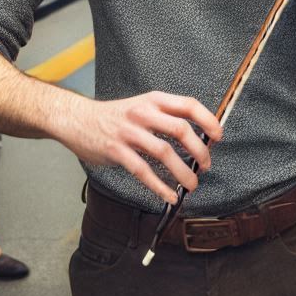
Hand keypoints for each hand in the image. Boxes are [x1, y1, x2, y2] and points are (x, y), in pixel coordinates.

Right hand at [56, 92, 223, 202]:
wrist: (77, 119)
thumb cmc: (116, 116)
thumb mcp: (143, 106)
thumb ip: (165, 117)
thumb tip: (198, 139)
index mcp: (154, 100)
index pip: (189, 105)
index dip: (208, 120)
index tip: (218, 136)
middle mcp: (143, 113)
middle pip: (181, 130)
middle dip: (199, 150)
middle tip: (206, 165)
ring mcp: (129, 132)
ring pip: (164, 153)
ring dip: (183, 172)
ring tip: (192, 184)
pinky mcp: (116, 151)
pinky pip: (142, 171)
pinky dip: (159, 186)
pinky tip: (170, 195)